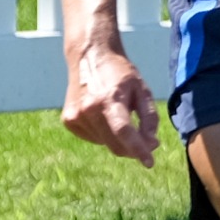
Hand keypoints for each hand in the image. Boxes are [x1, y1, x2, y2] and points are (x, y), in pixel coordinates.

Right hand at [61, 43, 159, 166]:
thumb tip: (151, 144)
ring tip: (120, 115)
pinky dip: (104, 134)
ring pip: (105, 144)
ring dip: (119, 140)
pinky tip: (104, 115)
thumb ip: (149, 117)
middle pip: (115, 144)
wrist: (89, 56)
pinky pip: (93, 138)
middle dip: (133, 149)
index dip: (138, 149)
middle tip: (148, 142)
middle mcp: (89, 109)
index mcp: (109, 99)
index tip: (150, 163)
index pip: (124, 132)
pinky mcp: (68, 120)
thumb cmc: (120, 73)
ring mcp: (76, 116)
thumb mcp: (142, 90)